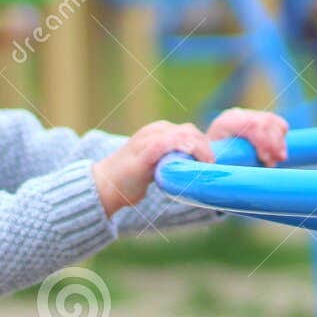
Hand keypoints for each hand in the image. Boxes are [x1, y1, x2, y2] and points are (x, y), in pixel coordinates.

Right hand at [91, 120, 213, 215]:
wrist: (104, 186)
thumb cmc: (131, 178)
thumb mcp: (157, 165)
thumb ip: (172, 160)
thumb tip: (195, 167)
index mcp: (157, 132)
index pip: (188, 130)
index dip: (204, 143)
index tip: (211, 161)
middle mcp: (153, 131)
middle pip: (188, 130)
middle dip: (204, 146)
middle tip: (211, 164)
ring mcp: (146, 140)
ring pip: (180, 134)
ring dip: (197, 148)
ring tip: (205, 164)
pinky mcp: (142, 153)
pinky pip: (165, 144)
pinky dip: (180, 148)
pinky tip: (189, 158)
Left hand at [206, 107, 289, 166]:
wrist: (206, 152)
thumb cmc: (212, 163)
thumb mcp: (218, 163)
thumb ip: (231, 163)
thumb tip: (248, 173)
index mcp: (224, 124)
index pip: (251, 125)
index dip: (264, 141)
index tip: (267, 159)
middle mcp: (235, 115)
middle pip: (264, 122)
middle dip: (275, 142)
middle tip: (279, 160)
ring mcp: (245, 114)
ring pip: (270, 120)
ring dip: (279, 140)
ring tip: (280, 157)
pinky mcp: (254, 116)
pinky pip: (273, 120)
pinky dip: (280, 133)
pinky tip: (279, 148)